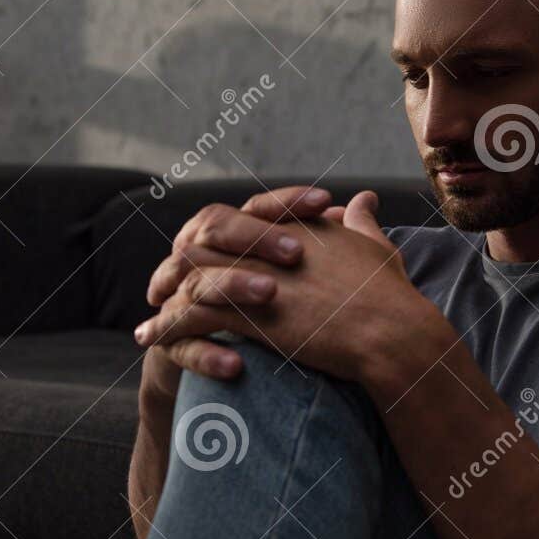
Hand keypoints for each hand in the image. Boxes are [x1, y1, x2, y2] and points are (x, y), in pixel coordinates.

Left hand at [134, 190, 430, 384]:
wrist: (390, 330)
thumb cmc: (389, 295)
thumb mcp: (375, 246)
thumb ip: (362, 222)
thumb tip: (365, 198)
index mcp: (291, 228)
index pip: (241, 221)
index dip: (219, 238)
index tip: (202, 253)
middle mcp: (265, 247)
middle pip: (202, 241)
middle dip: (177, 262)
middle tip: (160, 285)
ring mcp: (253, 278)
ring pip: (188, 277)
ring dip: (164, 297)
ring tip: (148, 319)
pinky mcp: (247, 313)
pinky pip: (190, 316)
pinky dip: (165, 327)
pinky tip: (150, 341)